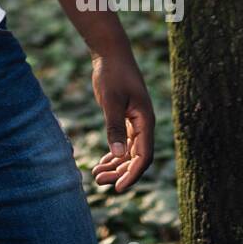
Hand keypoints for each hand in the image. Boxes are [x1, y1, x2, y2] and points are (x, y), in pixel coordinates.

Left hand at [90, 49, 154, 191]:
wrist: (110, 54)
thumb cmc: (112, 74)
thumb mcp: (111, 101)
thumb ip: (114, 127)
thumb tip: (117, 156)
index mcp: (145, 121)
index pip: (143, 156)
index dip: (132, 175)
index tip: (118, 189)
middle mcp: (143, 125)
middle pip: (136, 158)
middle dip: (120, 173)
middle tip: (99, 181)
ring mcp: (135, 122)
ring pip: (129, 152)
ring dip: (115, 166)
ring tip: (96, 176)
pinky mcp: (125, 118)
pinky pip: (122, 143)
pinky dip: (113, 154)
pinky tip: (101, 163)